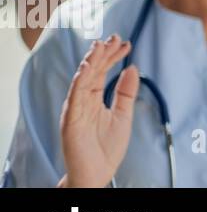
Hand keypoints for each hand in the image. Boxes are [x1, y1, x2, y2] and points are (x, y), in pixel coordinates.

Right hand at [58, 35, 137, 187]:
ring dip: (91, 62)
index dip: (112, 56)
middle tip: (115, 37)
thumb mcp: (123, 115)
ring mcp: (76, 109)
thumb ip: (126, 93)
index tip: (125, 43)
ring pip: (82, 80)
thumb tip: (132, 67)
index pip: (102, 72)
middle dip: (103, 53)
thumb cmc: (106, 148)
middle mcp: (83, 101)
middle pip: (92, 72)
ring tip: (101, 46)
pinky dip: (80, 81)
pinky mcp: (71, 120)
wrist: (97, 174)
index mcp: (94, 99)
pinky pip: (74, 97)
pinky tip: (87, 68)